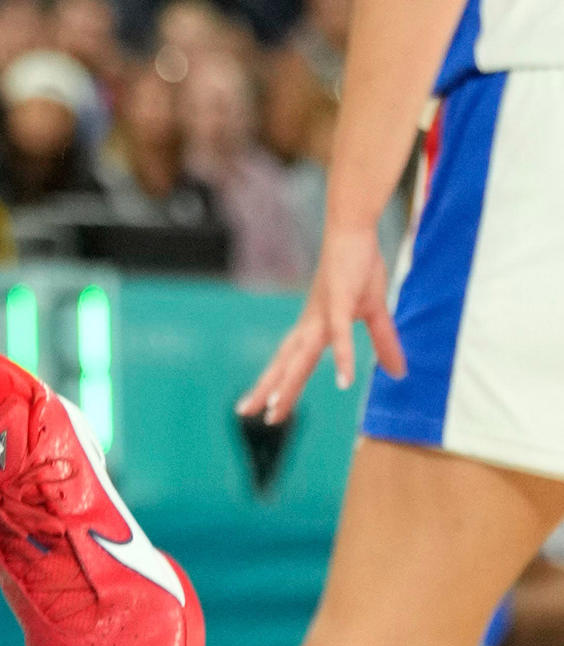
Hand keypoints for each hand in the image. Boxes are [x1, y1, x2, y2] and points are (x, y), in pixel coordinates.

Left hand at [238, 224, 406, 424]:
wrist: (354, 232)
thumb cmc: (358, 268)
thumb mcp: (376, 313)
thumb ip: (384, 345)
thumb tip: (399, 373)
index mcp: (316, 328)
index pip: (293, 362)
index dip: (279, 385)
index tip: (265, 411)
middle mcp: (312, 324)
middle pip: (287, 363)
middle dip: (268, 389)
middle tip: (245, 413)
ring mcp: (323, 314)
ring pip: (302, 354)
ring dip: (288, 381)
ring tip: (274, 406)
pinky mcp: (341, 303)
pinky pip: (341, 336)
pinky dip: (342, 359)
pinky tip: (343, 383)